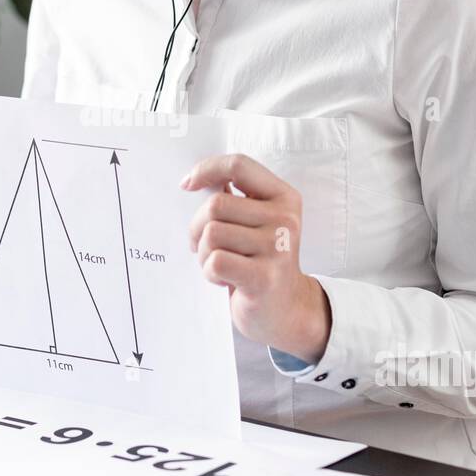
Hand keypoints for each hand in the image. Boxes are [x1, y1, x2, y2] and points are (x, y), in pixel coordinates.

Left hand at [182, 153, 331, 360]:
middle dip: (198, 227)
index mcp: (284, 197)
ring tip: (220, 264)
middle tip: (204, 246)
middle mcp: (285, 218)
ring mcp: (277, 247)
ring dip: (204, 253)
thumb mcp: (258, 223)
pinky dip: (210, 272)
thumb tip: (199, 179)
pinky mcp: (264, 277)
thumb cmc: (261, 262)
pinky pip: (215, 261)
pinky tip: (225, 279)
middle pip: (216, 204)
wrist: (287, 309)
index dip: (206, 170)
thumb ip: (236, 199)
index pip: (239, 165)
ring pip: (212, 233)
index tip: (187, 185)